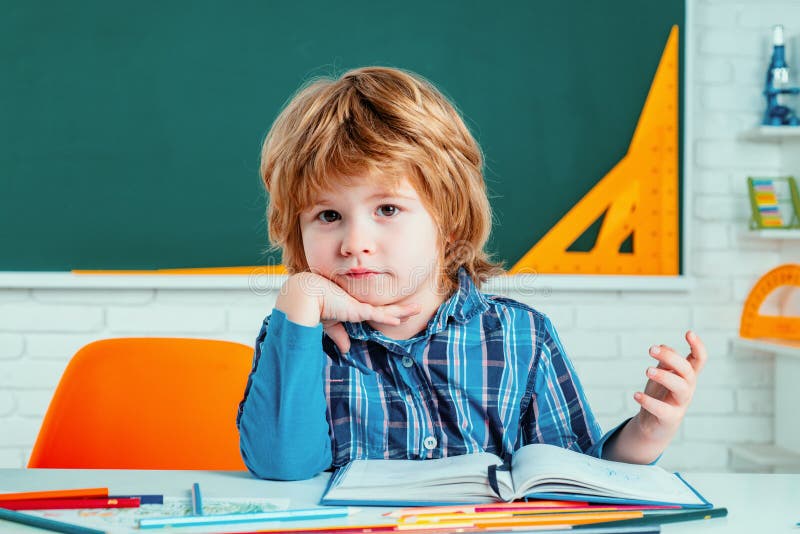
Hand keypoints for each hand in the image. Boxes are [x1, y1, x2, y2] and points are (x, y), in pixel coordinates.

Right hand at [275, 272, 419, 353]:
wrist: (306, 296)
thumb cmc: (316, 307)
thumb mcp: (330, 324)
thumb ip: (340, 336)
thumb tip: (345, 350)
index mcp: (355, 308)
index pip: (377, 311)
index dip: (390, 312)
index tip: (401, 314)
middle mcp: (361, 306)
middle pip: (387, 308)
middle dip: (402, 309)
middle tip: (416, 308)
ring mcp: (361, 307)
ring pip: (387, 310)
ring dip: (404, 310)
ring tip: (418, 309)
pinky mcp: (357, 310)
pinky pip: (377, 314)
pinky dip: (389, 317)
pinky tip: (401, 320)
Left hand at [631, 330, 707, 444]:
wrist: (652, 424)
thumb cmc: (660, 394)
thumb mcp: (662, 374)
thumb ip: (665, 360)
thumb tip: (663, 347)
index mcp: (686, 376)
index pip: (699, 360)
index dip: (698, 347)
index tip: (688, 333)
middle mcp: (687, 389)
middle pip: (687, 371)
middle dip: (671, 358)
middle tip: (650, 349)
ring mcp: (680, 404)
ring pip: (680, 388)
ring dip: (664, 376)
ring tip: (647, 370)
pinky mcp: (670, 418)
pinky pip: (663, 409)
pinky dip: (649, 401)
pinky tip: (636, 395)